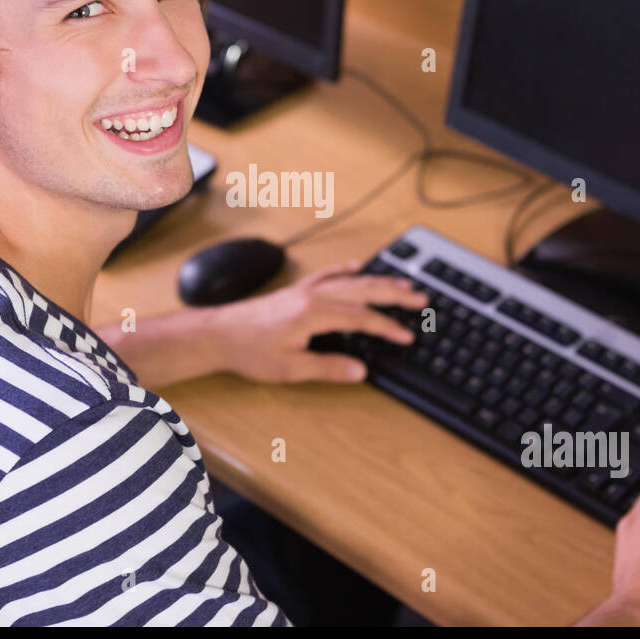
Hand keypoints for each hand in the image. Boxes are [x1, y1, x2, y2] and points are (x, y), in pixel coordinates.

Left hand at [208, 257, 428, 383]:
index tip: (408, 335)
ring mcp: (304, 290)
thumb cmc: (249, 351)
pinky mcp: (296, 290)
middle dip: (395, 294)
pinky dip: (346, 270)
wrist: (218, 333)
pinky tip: (357, 267)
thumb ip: (327, 368)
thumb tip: (361, 371)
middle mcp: (312, 296)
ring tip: (403, 283)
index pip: (361, 318)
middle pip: (363, 290)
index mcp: (313, 314)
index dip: (387, 327)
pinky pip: (327, 275)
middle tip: (422, 298)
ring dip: (378, 280)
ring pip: (349, 280)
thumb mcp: (290, 368)